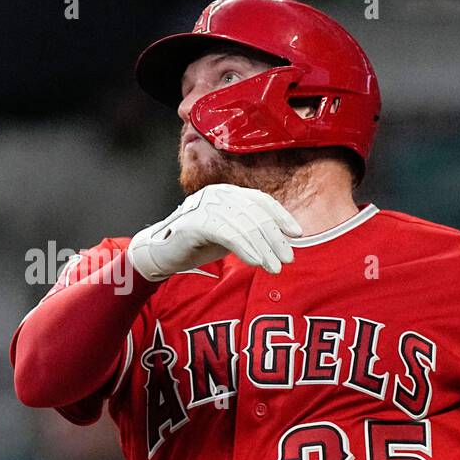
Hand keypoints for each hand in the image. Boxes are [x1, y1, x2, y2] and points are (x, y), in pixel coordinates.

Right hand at [126, 184, 301, 281]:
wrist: (163, 253)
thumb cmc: (200, 244)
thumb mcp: (232, 233)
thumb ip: (252, 231)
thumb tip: (284, 241)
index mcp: (228, 192)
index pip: (260, 200)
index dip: (281, 216)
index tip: (296, 234)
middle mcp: (217, 193)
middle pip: (255, 214)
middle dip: (275, 238)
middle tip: (288, 259)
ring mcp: (204, 205)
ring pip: (244, 225)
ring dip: (263, 248)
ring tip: (274, 267)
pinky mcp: (194, 221)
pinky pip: (227, 233)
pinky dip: (245, 248)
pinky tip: (256, 262)